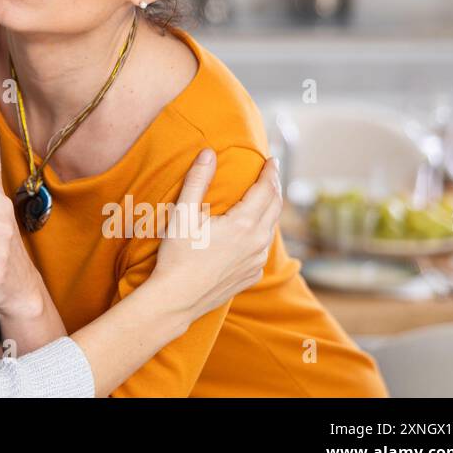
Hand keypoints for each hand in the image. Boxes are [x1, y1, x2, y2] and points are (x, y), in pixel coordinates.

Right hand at [149, 149, 282, 322]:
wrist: (177, 299)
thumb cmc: (177, 255)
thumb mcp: (183, 213)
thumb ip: (197, 180)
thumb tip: (208, 153)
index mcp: (244, 224)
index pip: (266, 190)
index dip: (270, 172)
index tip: (271, 160)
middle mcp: (257, 243)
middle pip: (275, 207)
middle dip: (274, 187)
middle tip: (271, 173)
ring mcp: (256, 262)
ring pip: (270, 228)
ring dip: (269, 210)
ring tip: (262, 198)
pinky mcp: (251, 275)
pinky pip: (262, 248)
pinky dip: (261, 233)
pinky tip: (251, 232)